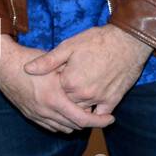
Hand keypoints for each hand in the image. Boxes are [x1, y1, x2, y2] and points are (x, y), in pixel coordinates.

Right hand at [0, 35, 115, 132]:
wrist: (1, 64)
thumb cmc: (27, 60)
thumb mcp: (53, 65)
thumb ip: (70, 76)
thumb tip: (90, 83)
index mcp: (53, 98)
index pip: (83, 119)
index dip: (100, 121)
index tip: (111, 118)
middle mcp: (45, 110)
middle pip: (75, 126)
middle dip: (90, 123)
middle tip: (99, 115)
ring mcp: (36, 114)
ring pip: (63, 128)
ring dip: (75, 124)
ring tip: (83, 113)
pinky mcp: (29, 114)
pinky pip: (50, 126)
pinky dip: (61, 124)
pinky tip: (66, 114)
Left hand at [23, 24, 151, 115]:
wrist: (128, 42)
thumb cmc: (97, 41)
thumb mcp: (68, 46)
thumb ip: (48, 61)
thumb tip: (27, 69)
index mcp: (69, 82)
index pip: (54, 92)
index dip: (52, 86)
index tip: (52, 80)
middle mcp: (83, 94)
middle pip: (67, 103)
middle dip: (63, 98)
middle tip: (63, 88)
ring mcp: (99, 99)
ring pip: (82, 110)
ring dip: (78, 105)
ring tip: (75, 95)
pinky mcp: (114, 100)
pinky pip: (101, 114)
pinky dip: (95, 113)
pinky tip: (91, 107)